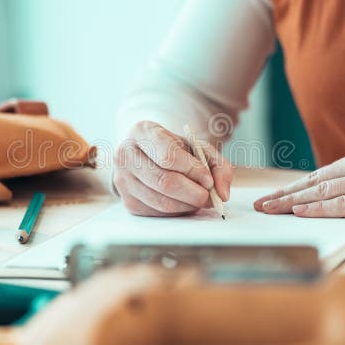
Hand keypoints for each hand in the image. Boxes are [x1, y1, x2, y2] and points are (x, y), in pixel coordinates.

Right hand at [113, 121, 232, 216]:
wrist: (147, 155)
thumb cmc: (174, 149)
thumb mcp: (197, 147)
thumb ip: (217, 164)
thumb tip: (222, 193)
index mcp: (141, 132)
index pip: (168, 156)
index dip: (192, 170)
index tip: (208, 179)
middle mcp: (125, 154)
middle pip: (164, 181)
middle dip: (193, 193)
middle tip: (210, 197)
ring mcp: (122, 180)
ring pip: (162, 201)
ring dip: (188, 205)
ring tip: (200, 199)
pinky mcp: (128, 202)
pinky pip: (158, 213)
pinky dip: (178, 211)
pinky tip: (184, 202)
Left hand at [254, 144, 344, 220]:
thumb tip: (329, 190)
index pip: (320, 174)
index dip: (294, 186)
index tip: (274, 195)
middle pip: (315, 183)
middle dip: (285, 195)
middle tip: (261, 204)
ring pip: (323, 193)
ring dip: (293, 203)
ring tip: (271, 209)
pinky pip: (342, 206)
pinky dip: (318, 209)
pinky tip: (299, 212)